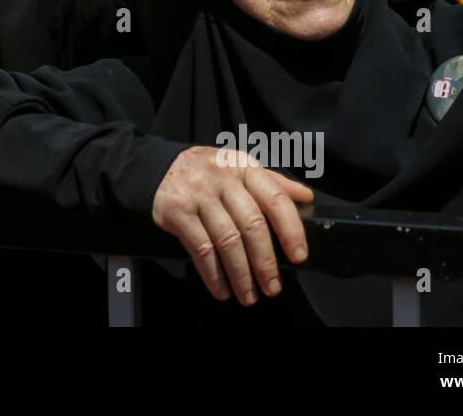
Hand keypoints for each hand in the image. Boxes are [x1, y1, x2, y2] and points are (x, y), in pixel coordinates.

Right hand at [152, 146, 312, 305]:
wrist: (157, 169)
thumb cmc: (207, 172)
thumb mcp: (239, 168)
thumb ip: (272, 182)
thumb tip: (306, 197)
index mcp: (243, 167)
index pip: (274, 198)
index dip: (290, 229)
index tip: (299, 257)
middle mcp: (222, 178)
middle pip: (252, 225)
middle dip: (265, 262)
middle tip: (272, 287)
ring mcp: (198, 194)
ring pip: (227, 241)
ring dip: (241, 275)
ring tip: (249, 295)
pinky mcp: (177, 211)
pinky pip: (201, 249)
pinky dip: (213, 274)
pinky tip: (222, 289)